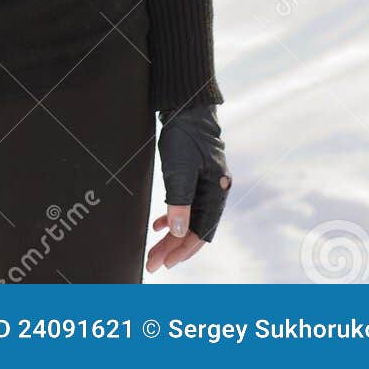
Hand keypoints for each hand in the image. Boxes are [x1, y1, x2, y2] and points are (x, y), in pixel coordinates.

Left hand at [146, 103, 231, 272]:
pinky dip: (172, 215)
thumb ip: (180, 201)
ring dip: (171, 235)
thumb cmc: (184, 135)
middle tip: (152, 263)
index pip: (201, 232)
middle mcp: (214, 191)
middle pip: (194, 228)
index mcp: (217, 191)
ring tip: (153, 249)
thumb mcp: (179, 169)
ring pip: (188, 218)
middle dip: (173, 247)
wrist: (185, 105)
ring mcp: (205, 183)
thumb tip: (178, 233)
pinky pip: (185, 204)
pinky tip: (158, 224)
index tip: (164, 264)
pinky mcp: (194, 175)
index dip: (182, 251)